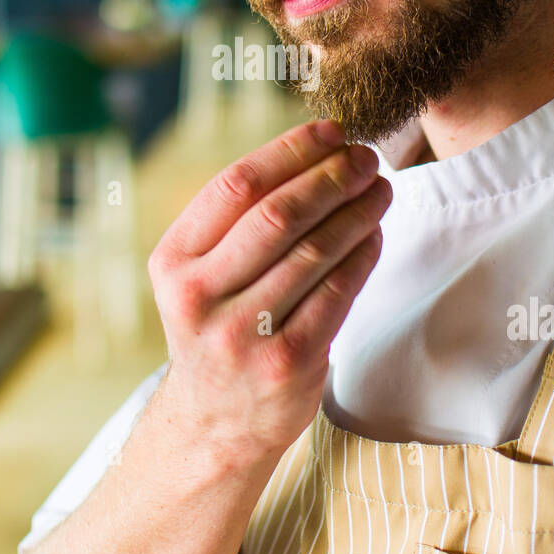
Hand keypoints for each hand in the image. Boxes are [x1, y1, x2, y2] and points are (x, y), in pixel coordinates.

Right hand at [148, 119, 391, 463]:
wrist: (216, 422)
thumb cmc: (219, 326)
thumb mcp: (200, 275)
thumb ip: (236, 221)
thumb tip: (315, 150)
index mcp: (173, 261)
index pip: (235, 184)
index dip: (290, 150)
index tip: (330, 131)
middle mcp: (198, 296)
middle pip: (278, 214)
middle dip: (331, 177)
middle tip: (366, 158)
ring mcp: (243, 333)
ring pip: (315, 251)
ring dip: (357, 212)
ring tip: (381, 189)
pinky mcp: (287, 362)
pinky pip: (338, 292)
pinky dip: (364, 254)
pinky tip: (376, 233)